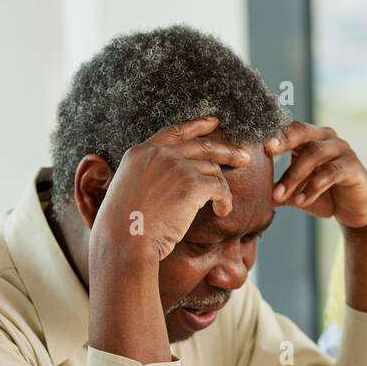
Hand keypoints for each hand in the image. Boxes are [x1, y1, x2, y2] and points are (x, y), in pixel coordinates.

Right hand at [92, 117, 251, 264]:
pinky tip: (222, 212)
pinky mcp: (192, 184)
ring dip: (221, 188)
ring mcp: (176, 166)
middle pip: (201, 145)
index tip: (213, 123)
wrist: (125, 243)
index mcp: (140, 153)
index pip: (175, 132)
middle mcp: (159, 154)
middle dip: (226, 150)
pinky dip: (225, 200)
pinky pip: (219, 188)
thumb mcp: (126, 192)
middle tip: (243, 157)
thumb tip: (164, 183)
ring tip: (222, 205)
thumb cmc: (123, 229)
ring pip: (212, 170)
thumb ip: (146, 178)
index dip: (197, 126)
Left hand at [265, 122, 366, 228]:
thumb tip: (251, 197)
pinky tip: (302, 202)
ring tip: (279, 196)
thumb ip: (279, 190)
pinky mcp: (353, 167)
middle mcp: (327, 139)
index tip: (255, 143)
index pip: (290, 129)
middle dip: (283, 140)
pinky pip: (331, 172)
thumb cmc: (325, 196)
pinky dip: (313, 187)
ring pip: (314, 153)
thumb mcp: (297, 193)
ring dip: (294, 175)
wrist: (356, 211)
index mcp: (311, 139)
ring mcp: (342, 150)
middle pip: (302, 132)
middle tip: (267, 150)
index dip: (273, 133)